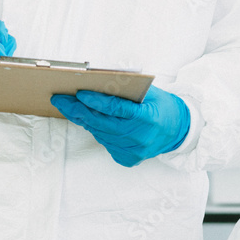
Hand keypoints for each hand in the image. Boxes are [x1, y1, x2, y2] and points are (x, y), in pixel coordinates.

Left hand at [50, 86, 189, 166]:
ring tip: (70, 107)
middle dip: (78, 110)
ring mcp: (134, 151)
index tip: (79, 93)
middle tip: (61, 100)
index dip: (96, 101)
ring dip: (84, 120)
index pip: (117, 109)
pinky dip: (97, 131)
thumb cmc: (162, 107)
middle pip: (102, 123)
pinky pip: (105, 143)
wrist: (178, 131)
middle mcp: (140, 137)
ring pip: (100, 134)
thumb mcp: (150, 93)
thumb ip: (128, 88)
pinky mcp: (128, 159)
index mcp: (148, 118)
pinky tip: (89, 120)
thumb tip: (99, 81)